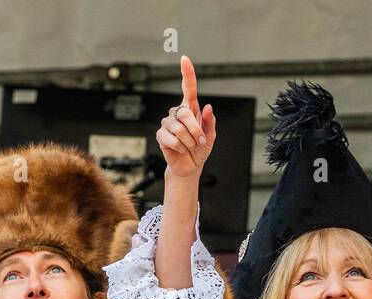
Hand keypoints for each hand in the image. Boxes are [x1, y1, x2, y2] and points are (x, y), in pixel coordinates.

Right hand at [157, 56, 215, 178]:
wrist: (189, 165)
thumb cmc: (200, 148)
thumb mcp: (210, 136)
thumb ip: (210, 122)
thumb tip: (208, 107)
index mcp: (191, 109)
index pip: (188, 88)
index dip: (187, 74)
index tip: (185, 59)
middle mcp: (177, 113)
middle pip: (185, 113)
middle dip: (196, 130)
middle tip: (200, 141)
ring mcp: (168, 123)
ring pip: (179, 128)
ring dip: (189, 141)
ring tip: (190, 147)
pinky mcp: (161, 135)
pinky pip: (172, 139)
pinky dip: (180, 147)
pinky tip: (180, 149)